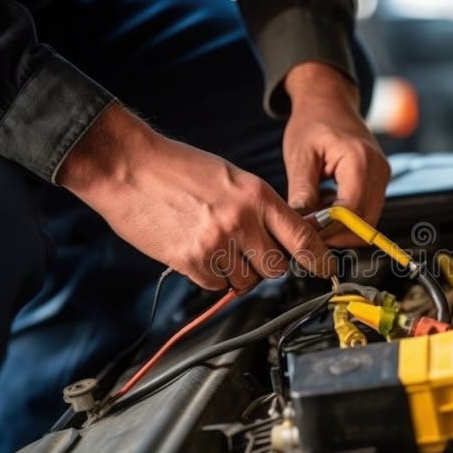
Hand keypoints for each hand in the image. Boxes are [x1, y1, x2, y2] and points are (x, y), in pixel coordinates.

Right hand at [58, 103, 334, 292]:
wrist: (128, 167)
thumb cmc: (179, 168)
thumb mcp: (232, 178)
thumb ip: (261, 207)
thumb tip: (284, 237)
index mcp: (257, 196)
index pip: (302, 236)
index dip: (318, 258)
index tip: (324, 269)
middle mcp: (241, 222)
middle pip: (276, 268)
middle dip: (268, 266)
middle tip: (251, 252)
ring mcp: (216, 244)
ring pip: (246, 282)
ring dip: (237, 273)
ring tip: (217, 247)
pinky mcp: (190, 262)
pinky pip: (216, 285)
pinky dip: (212, 276)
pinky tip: (198, 251)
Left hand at [283, 62, 390, 245]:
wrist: (329, 100)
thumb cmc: (312, 122)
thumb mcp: (300, 157)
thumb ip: (302, 194)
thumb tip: (301, 227)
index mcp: (360, 160)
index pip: (352, 212)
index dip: (330, 229)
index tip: (305, 234)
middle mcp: (379, 170)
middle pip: (365, 223)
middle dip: (337, 234)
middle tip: (307, 234)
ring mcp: (383, 176)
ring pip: (367, 221)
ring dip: (340, 227)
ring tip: (313, 214)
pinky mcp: (379, 181)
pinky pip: (366, 210)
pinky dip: (345, 217)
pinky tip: (323, 205)